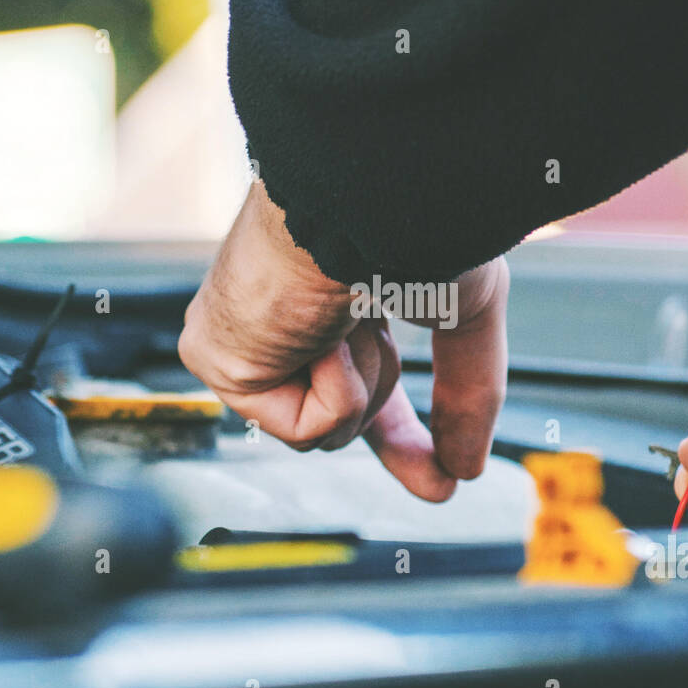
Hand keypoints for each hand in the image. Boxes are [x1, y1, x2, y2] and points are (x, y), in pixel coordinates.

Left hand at [178, 180, 508, 501]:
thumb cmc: (413, 225)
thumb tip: (468, 468)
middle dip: (387, 440)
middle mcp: (281, 310)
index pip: (362, 375)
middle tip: (438, 483)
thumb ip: (469, 390)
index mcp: (335, 288)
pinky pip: (299, 428)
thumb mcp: (466, 312)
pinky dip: (336, 394)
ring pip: (324, 425)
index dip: (396, 429)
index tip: (438, 474)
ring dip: (368, 386)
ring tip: (362, 321)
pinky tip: (327, 337)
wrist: (367, 204)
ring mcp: (246, 335)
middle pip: (335, 413)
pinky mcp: (217, 358)